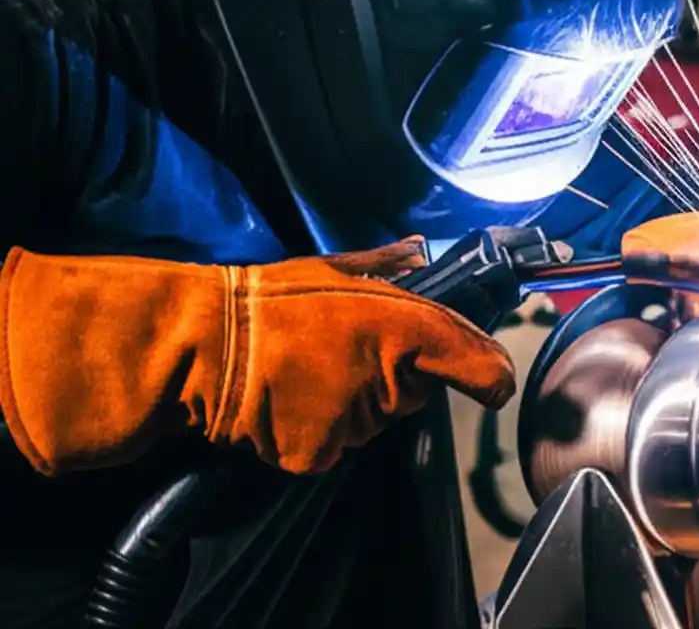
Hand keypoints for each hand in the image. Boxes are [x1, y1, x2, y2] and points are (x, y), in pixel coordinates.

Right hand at [0, 239, 515, 475]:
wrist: (198, 348)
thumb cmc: (266, 302)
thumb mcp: (330, 268)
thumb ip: (385, 263)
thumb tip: (418, 248)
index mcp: (400, 326)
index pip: (475, 363)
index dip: (490, 374)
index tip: (497, 383)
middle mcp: (387, 380)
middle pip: (417, 393)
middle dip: (395, 376)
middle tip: (345, 350)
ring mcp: (353, 423)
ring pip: (376, 420)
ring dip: (356, 402)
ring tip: (307, 370)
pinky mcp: (320, 454)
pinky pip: (338, 444)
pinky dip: (321, 429)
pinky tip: (289, 400)